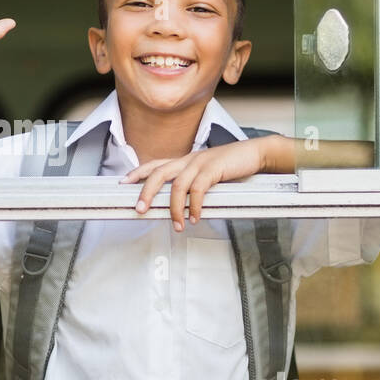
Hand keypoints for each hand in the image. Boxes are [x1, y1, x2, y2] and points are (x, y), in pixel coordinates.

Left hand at [120, 140, 267, 229]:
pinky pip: (198, 189)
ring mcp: (200, 163)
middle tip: (139, 209)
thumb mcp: (207, 172)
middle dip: (145, 192)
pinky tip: (195, 218)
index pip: (156, 164)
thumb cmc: (232, 165)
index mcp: (185, 160)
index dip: (138, 172)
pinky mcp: (213, 169)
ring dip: (174, 208)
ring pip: (177, 185)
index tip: (123, 182)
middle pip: (158, 173)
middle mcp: (189, 160)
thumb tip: (182, 203)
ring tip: (177, 225)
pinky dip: (195, 206)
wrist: (255, 154)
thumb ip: (193, 183)